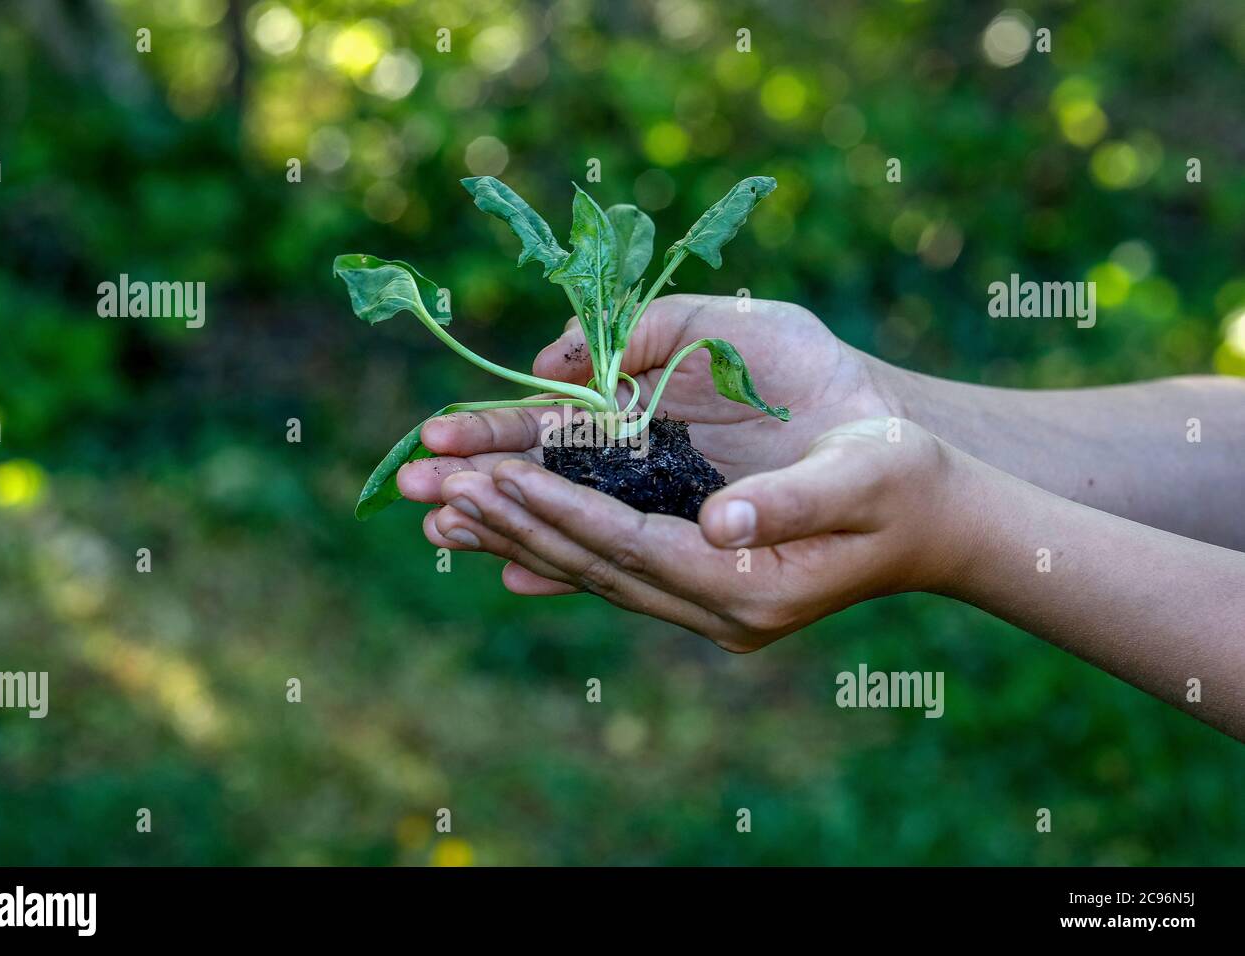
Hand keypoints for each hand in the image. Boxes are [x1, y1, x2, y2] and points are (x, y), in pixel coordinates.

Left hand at [431, 418, 974, 649]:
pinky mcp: (700, 580)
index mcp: (747, 585)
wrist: (933, 520)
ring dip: (516, 535)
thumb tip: (721, 520)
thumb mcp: (865, 475)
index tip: (488, 478)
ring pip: (590, 569)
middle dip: (510, 521)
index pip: (628, 545)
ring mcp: (704, 602)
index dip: (557, 510)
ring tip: (443, 511)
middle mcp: (715, 606)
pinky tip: (502, 550)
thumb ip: (793, 503)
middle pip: (592, 561)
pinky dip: (555, 550)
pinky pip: (612, 568)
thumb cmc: (903, 480)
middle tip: (433, 489)